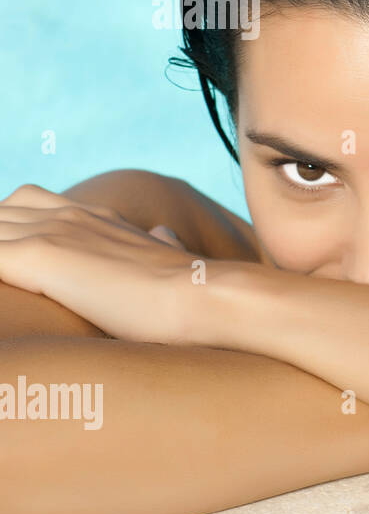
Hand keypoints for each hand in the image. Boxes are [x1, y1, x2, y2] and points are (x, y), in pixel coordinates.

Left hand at [0, 183, 208, 343]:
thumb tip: (164, 233)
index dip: (16, 228)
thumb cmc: (190, 288)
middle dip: (1, 239)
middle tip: (14, 276)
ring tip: (10, 285)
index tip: (23, 258)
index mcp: (96, 216)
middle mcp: (70, 215)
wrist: (204, 293)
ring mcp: (53, 232)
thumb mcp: (168, 254)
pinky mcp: (39, 256)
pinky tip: (5, 308)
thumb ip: (159, 239)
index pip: (30, 205)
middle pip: (2, 212)